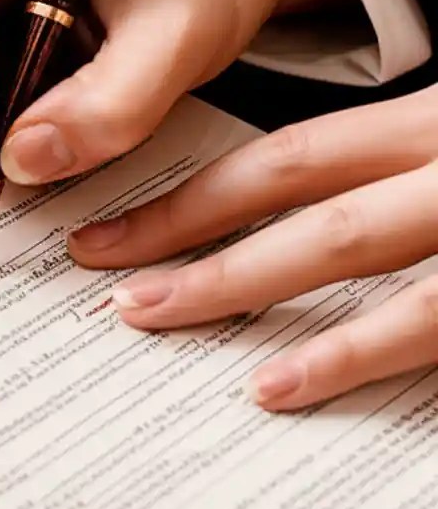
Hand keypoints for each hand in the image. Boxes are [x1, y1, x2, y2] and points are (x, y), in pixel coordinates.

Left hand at [67, 87, 437, 410]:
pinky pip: (420, 316)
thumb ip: (394, 193)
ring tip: (151, 316)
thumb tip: (304, 245)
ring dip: (234, 279)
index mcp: (428, 124)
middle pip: (291, 178)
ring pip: (339, 238)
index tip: (110, 237)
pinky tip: (273, 385)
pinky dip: (344, 354)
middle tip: (103, 278)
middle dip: (181, 228)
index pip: (290, 156)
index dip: (193, 199)